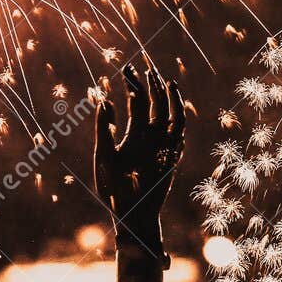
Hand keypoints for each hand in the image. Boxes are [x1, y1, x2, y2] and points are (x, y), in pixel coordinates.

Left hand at [95, 65, 185, 264]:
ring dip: (168, 97)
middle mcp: (150, 137)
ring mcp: (163, 146)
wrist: (131, 214)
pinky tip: (175, 105)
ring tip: (164, 80)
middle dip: (151, 85)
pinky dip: (179, 118)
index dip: (133, 84)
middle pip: (154, 103)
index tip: (127, 69)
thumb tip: (102, 100)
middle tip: (146, 67)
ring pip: (170, 114)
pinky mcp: (172, 156)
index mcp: (133, 135)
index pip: (136, 102)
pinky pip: (179, 133)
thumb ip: (103, 129)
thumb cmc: (113, 189)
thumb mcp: (103, 155)